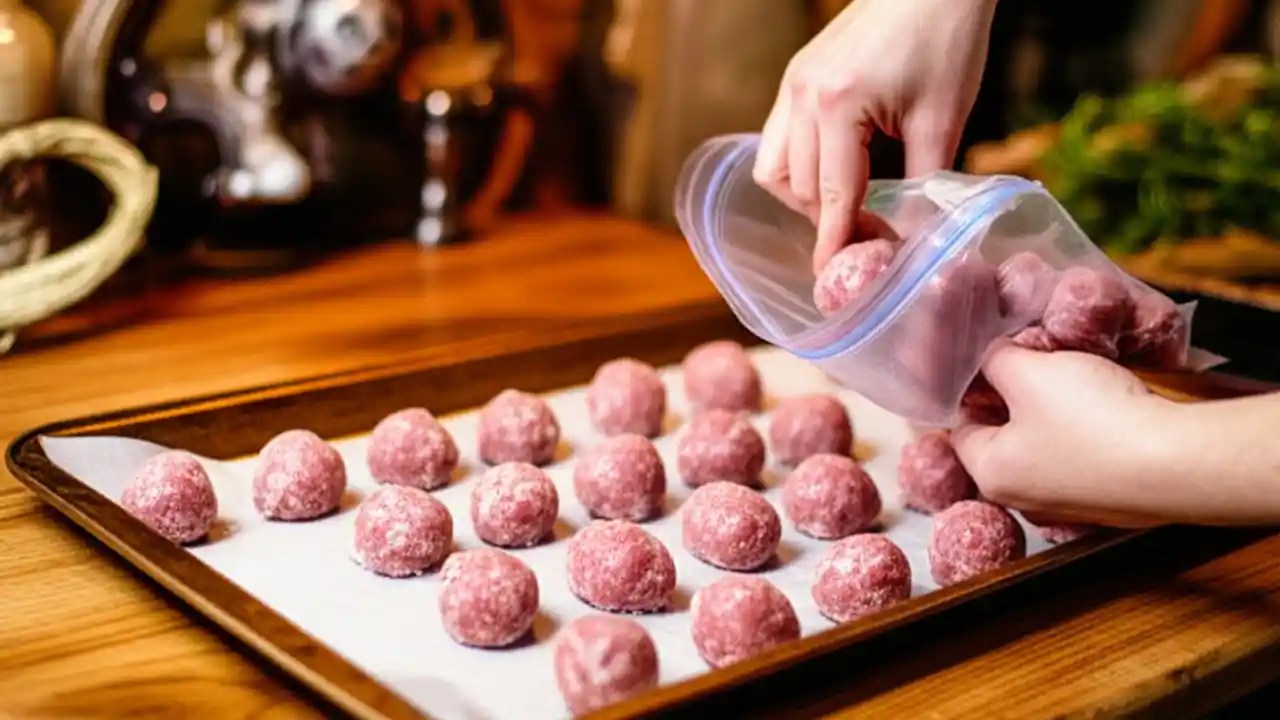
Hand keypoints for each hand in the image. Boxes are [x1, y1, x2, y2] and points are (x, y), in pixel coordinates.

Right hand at [754, 0, 996, 272]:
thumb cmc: (945, 39)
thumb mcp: (943, 118)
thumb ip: (925, 181)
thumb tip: (914, 230)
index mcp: (838, 106)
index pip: (830, 194)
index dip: (834, 241)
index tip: (833, 279)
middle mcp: (803, 96)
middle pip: (792, 187)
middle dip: (824, 219)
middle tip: (867, 236)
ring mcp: (793, 84)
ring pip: (773, 165)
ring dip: (803, 194)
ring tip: (846, 204)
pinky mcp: (797, 76)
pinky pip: (779, 136)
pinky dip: (800, 164)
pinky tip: (836, 169)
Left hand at [950, 345, 1172, 527]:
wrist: (1179, 463)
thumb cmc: (1091, 419)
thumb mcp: (1029, 371)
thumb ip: (997, 360)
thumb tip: (991, 358)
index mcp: (991, 474)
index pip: (960, 428)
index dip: (970, 389)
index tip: (988, 362)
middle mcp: (1026, 500)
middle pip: (1006, 436)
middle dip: (1017, 396)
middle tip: (1034, 360)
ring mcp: (1072, 506)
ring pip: (1049, 444)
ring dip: (1057, 409)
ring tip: (1075, 374)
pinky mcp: (1113, 502)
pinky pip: (1088, 455)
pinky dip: (1092, 428)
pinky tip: (1108, 402)